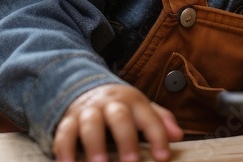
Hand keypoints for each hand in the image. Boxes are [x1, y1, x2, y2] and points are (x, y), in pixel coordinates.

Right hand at [53, 83, 183, 161]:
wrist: (86, 87)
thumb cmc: (120, 106)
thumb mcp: (141, 108)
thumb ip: (159, 120)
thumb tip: (178, 135)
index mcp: (132, 100)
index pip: (148, 117)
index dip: (157, 136)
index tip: (163, 157)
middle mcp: (109, 104)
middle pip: (118, 116)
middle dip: (125, 139)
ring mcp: (87, 111)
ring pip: (90, 124)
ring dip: (94, 146)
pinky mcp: (67, 121)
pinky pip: (64, 134)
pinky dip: (64, 150)